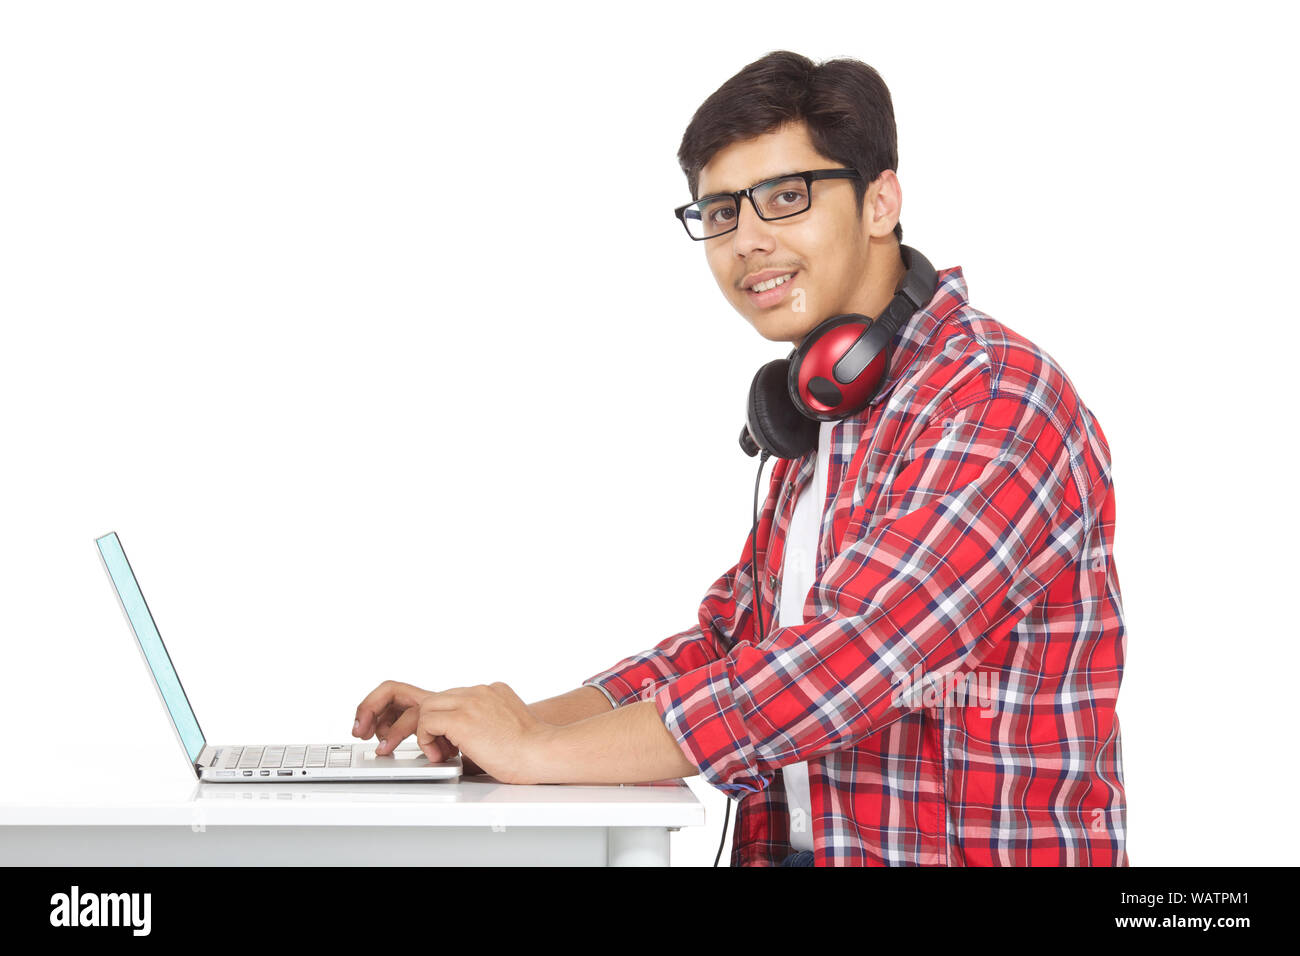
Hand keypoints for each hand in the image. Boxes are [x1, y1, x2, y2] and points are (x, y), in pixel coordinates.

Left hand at [353, 680, 553, 782]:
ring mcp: (469, 699)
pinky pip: (427, 721)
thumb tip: (444, 748)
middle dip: (382, 710)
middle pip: (416, 694)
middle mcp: (474, 691)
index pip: (437, 696)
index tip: (391, 728)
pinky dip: (425, 740)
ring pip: (421, 708)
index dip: (409, 712)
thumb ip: (469, 732)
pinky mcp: (463, 716)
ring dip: (402, 733)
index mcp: (483, 693)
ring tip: (392, 750)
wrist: (543, 753)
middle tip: (362, 729)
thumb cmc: (526, 752)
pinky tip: (440, 754)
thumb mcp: (495, 734)